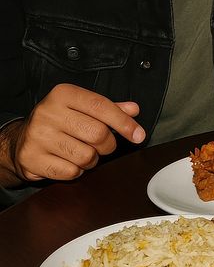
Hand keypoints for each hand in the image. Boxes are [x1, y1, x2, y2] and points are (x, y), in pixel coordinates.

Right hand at [2, 84, 144, 183]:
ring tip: (82, 152)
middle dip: (108, 144)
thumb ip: (109, 108)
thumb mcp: (82, 107)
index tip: (139, 135)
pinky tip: (68, 161)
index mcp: (63, 94)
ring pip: (86, 156)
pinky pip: (70, 172)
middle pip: (98, 134)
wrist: (21, 139)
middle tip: (102, 145)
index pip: (102, 107)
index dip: (125, 123)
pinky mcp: (31, 158)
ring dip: (92, 160)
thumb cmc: (60, 121)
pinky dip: (76, 171)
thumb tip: (133, 110)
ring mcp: (38, 136)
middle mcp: (48, 112)